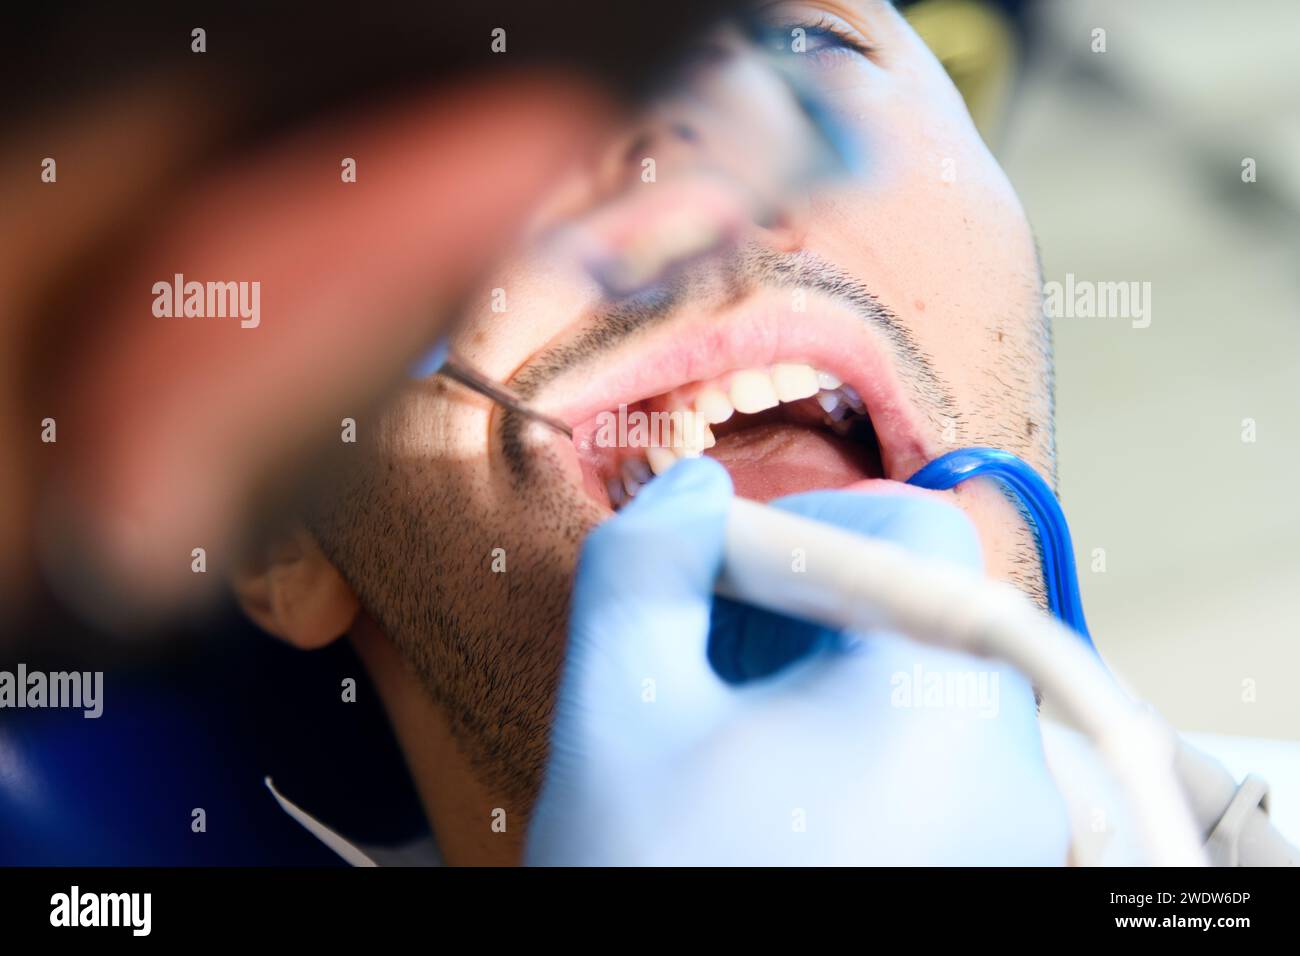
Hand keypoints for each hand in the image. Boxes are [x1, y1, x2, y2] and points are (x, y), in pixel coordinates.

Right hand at [526, 457, 1069, 864]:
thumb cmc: (652, 886)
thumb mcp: (619, 709)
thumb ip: (644, 564)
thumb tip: (689, 490)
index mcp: (934, 712)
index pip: (913, 539)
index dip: (807, 524)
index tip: (720, 567)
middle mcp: (1007, 775)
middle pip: (920, 615)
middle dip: (803, 608)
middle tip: (707, 645)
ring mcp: (1007, 840)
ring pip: (923, 689)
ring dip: (823, 674)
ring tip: (727, 722)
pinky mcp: (986, 878)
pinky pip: (936, 762)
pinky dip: (857, 740)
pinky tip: (769, 778)